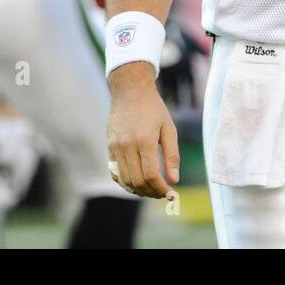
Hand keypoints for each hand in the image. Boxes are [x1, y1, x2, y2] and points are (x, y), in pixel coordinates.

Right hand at [108, 61, 178, 198]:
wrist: (130, 90)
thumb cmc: (153, 108)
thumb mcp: (169, 128)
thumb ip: (172, 155)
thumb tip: (174, 179)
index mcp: (144, 141)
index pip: (151, 175)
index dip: (160, 188)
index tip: (170, 193)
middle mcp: (127, 146)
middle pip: (137, 181)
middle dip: (150, 192)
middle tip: (161, 193)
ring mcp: (115, 147)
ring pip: (125, 180)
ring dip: (138, 190)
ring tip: (151, 189)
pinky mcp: (109, 147)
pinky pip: (115, 172)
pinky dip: (125, 182)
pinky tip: (137, 182)